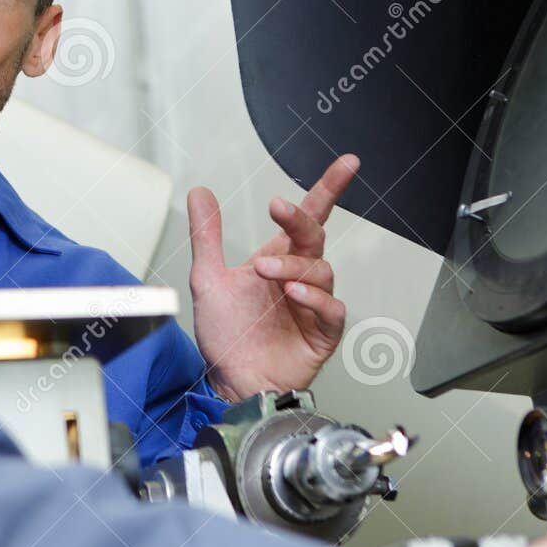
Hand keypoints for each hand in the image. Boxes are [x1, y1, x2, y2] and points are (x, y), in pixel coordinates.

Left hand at [187, 155, 358, 401]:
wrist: (231, 381)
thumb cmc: (227, 337)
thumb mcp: (208, 279)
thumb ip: (207, 236)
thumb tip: (199, 194)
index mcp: (278, 260)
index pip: (308, 218)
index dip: (329, 190)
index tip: (347, 165)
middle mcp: (298, 278)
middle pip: (315, 236)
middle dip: (300, 219)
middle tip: (277, 210)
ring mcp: (312, 304)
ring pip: (321, 270)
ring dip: (294, 265)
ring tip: (267, 272)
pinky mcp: (321, 333)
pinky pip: (331, 309)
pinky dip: (314, 298)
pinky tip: (293, 294)